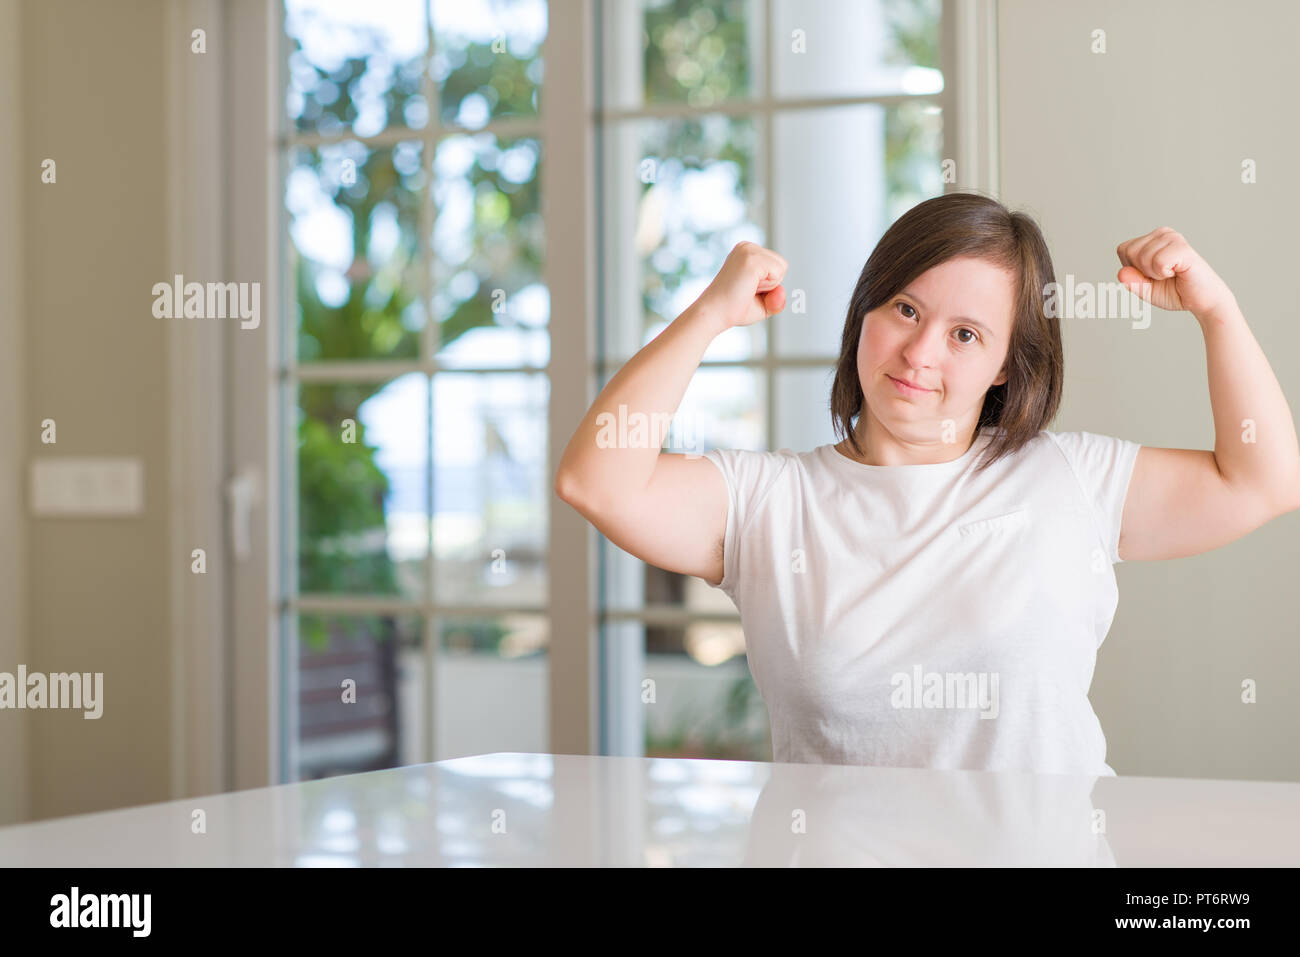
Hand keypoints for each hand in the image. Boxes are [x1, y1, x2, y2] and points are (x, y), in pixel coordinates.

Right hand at [693, 241, 787, 330]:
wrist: (713, 314)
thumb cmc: (732, 309)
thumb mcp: (762, 303)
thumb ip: (778, 297)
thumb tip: (781, 290)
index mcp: (746, 252)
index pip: (777, 265)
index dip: (768, 285)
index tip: (746, 290)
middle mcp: (746, 246)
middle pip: (781, 264)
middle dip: (770, 285)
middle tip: (746, 291)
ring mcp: (748, 250)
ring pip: (781, 267)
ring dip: (769, 286)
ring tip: (746, 289)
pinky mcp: (751, 258)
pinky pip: (779, 272)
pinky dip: (768, 286)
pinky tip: (748, 287)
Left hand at [1115, 227, 1234, 318]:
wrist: (1203, 300)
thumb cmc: (1175, 292)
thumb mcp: (1145, 290)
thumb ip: (1131, 282)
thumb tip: (1121, 273)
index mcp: (1152, 239)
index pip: (1123, 249)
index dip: (1133, 269)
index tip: (1152, 275)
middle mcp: (1163, 234)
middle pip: (1129, 252)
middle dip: (1142, 272)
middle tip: (1163, 276)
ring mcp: (1174, 238)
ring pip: (1142, 257)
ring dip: (1154, 274)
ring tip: (1172, 274)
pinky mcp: (1183, 247)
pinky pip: (1157, 262)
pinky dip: (1163, 274)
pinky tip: (1178, 272)